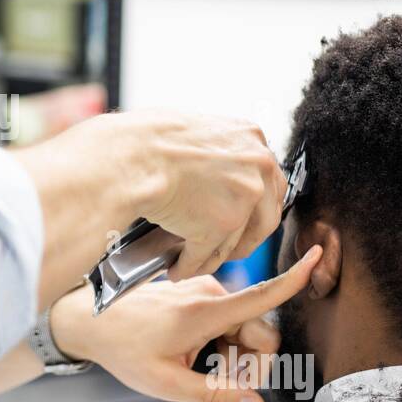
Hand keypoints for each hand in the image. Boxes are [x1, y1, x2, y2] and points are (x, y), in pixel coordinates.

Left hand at [49, 245, 321, 401]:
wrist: (88, 320)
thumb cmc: (122, 347)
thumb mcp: (167, 383)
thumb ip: (215, 395)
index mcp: (206, 310)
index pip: (263, 293)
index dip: (295, 277)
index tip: (320, 256)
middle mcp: (210, 293)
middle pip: (260, 331)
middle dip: (252, 362)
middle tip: (223, 386)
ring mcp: (203, 291)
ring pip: (244, 329)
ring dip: (234, 355)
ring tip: (199, 369)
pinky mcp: (197, 294)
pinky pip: (227, 320)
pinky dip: (221, 342)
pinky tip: (195, 354)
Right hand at [128, 111, 287, 278]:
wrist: (132, 155)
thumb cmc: (150, 139)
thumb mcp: (198, 132)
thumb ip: (220, 153)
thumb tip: (217, 173)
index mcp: (253, 139)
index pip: (270, 184)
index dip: (254, 208)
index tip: (240, 218)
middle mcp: (257, 168)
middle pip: (264, 217)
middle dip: (242, 238)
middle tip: (222, 248)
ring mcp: (242, 199)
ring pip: (234, 242)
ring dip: (212, 256)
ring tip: (193, 263)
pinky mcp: (220, 226)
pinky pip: (207, 254)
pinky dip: (190, 265)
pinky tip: (177, 268)